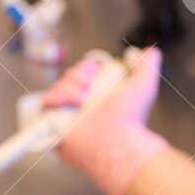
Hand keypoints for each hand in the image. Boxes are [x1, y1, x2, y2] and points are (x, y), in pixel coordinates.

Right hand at [41, 47, 167, 194]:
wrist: (118, 142)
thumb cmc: (131, 119)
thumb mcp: (143, 85)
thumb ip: (148, 65)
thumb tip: (150, 51)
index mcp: (98, 94)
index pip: (82, 72)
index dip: (85, 68)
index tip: (93, 71)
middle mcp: (82, 105)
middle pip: (67, 77)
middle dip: (76, 76)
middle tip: (88, 87)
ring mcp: (68, 115)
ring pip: (56, 88)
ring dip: (67, 88)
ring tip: (81, 100)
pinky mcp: (55, 125)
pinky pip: (45, 105)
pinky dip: (54, 99)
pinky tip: (70, 105)